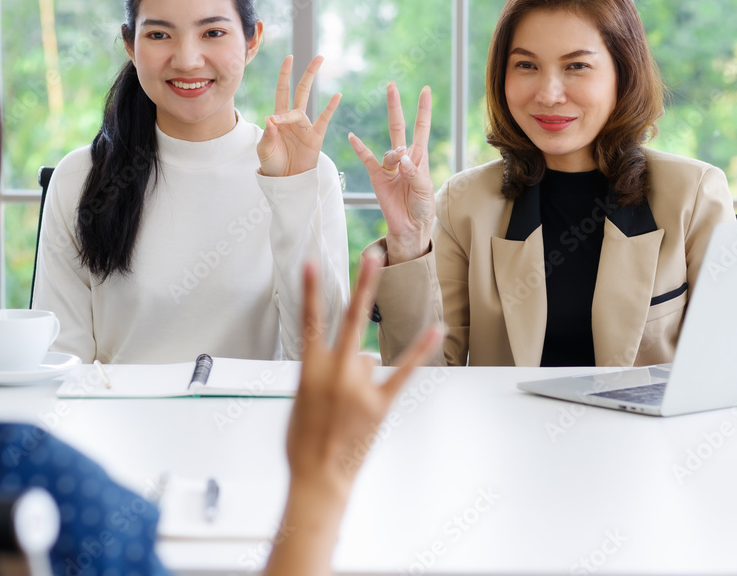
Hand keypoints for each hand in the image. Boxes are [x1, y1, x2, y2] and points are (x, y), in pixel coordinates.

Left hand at [257, 55, 341, 177]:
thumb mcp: (265, 149)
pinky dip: (329, 108)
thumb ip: (268, 134)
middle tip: (319, 57)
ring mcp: (305, 126)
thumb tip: (271, 118)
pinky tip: (336, 95)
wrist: (286, 180)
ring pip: (304, 104)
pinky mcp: (315, 137)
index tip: (289, 58)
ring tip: (309, 78)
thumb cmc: (272, 164)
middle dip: (308, 73)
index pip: (282, 91)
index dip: (285, 75)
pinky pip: (323, 119)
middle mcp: (293, 118)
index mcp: (279, 118)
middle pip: (300, 90)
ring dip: (303, 91)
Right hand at [286, 252, 443, 499]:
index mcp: (310, 371)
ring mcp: (360, 388)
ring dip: (360, 375)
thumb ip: (322, 373)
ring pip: (368, 359)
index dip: (312, 291)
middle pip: (352, 320)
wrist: (318, 478)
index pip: (310, 322)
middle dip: (363, 286)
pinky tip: (436, 331)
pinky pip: (404, 372)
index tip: (313, 264)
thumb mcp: (300, 401)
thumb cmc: (302, 442)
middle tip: (372, 258)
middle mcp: (337, 374)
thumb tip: (352, 361)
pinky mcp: (381, 404)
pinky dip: (421, 350)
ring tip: (346, 406)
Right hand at [348, 82, 435, 263]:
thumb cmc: (423, 207)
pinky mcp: (377, 177)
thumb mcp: (425, 189)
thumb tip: (401, 157)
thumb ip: (414, 172)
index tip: (425, 90)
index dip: (423, 109)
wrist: (410, 226)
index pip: (421, 128)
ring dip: (394, 155)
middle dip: (395, 106)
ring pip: (389, 150)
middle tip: (391, 85)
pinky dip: (360, 148)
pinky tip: (353, 137)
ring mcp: (389, 167)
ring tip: (400, 168)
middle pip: (398, 126)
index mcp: (418, 157)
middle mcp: (403, 158)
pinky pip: (367, 160)